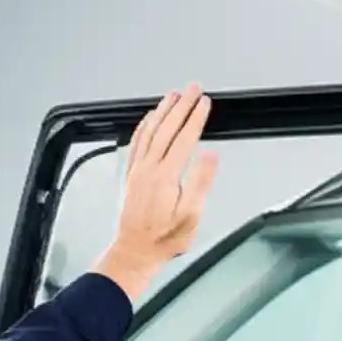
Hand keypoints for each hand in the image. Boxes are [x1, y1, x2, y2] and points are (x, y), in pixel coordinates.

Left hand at [93, 85, 219, 301]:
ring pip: (150, 131)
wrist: (134, 252)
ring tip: (173, 96)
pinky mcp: (131, 176)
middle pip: (167, 128)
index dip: (196, 118)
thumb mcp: (191, 216)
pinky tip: (149, 119)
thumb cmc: (164, 239)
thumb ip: (200, 183)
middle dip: (182, 106)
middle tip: (193, 89)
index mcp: (165, 176)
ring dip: (163, 111)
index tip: (205, 102)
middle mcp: (148, 168)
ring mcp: (138, 170)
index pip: (184, 138)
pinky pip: (137, 142)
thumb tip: (210, 155)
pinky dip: (144, 126)